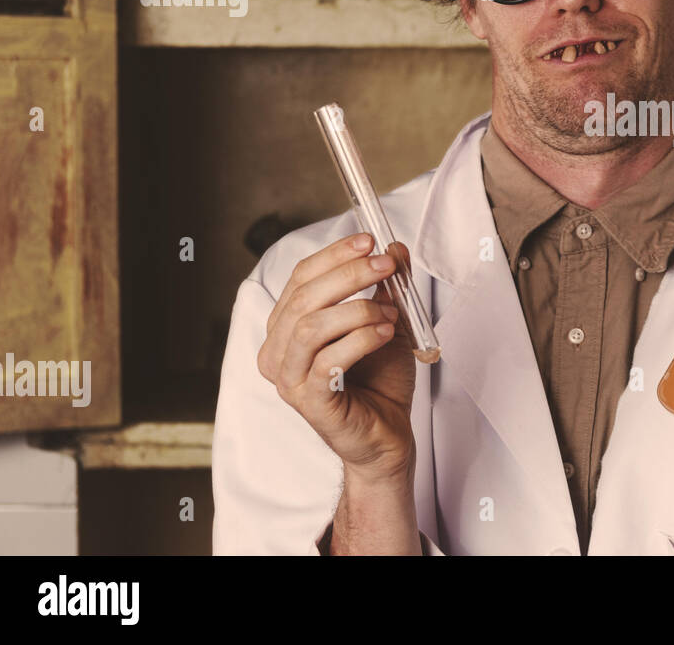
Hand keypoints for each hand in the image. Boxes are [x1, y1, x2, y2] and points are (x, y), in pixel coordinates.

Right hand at [257, 233, 417, 483]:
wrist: (388, 433)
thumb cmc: (379, 380)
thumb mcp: (388, 320)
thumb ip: (388, 286)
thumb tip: (395, 247)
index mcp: (287, 327)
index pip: (300, 278)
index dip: (333, 255)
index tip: (369, 240)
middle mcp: (278, 352)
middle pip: (304, 298)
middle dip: (349, 275)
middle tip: (386, 266)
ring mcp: (289, 380)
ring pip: (310, 327)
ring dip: (357, 310)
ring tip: (390, 312)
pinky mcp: (309, 402)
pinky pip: (327, 361)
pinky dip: (361, 340)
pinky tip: (386, 334)